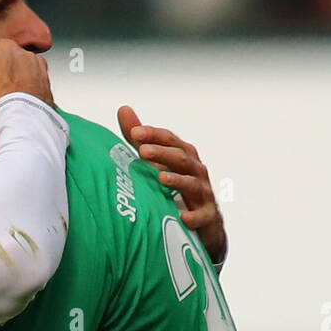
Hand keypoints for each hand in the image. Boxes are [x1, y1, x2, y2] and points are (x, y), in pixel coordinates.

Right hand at [0, 20, 53, 112]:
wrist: (22, 113)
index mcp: (9, 45)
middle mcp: (27, 53)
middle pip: (13, 55)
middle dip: (6, 65)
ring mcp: (38, 68)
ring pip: (25, 67)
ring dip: (19, 75)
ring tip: (9, 90)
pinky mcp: (45, 84)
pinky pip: (35, 81)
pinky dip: (29, 86)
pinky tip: (21, 95)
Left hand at [117, 106, 227, 265]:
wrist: (203, 221)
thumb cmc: (177, 187)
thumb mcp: (158, 162)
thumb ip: (141, 140)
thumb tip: (123, 109)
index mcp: (183, 156)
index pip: (170, 140)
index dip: (154, 135)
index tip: (134, 132)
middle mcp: (195, 170)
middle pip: (180, 157)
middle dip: (162, 153)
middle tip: (141, 151)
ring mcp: (203, 193)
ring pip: (192, 183)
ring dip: (176, 180)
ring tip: (160, 178)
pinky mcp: (207, 216)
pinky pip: (202, 216)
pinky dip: (193, 217)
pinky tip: (183, 218)